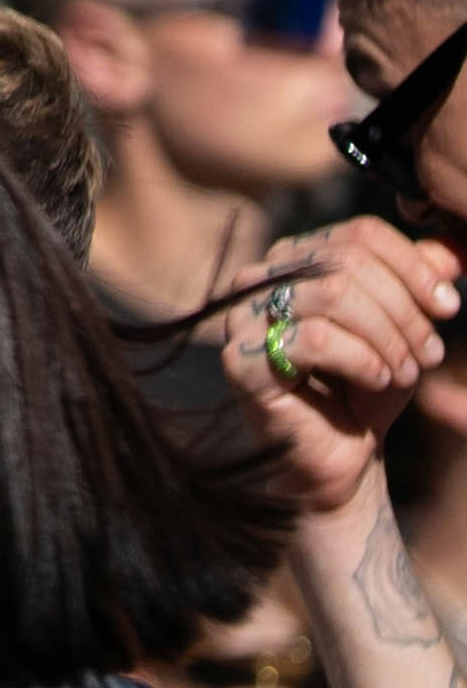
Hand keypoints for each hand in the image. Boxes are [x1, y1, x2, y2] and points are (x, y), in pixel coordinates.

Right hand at [220, 226, 450, 512]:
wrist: (341, 453)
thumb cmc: (368, 386)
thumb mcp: (404, 329)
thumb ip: (421, 284)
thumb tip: (455, 248)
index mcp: (295, 259)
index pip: (359, 235)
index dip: (414, 267)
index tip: (450, 307)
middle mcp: (260, 277)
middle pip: (349, 262)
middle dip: (405, 312)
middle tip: (431, 355)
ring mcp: (243, 316)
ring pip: (335, 296)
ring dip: (389, 339)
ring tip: (407, 373)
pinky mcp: (241, 359)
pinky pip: (316, 339)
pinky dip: (363, 361)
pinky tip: (376, 380)